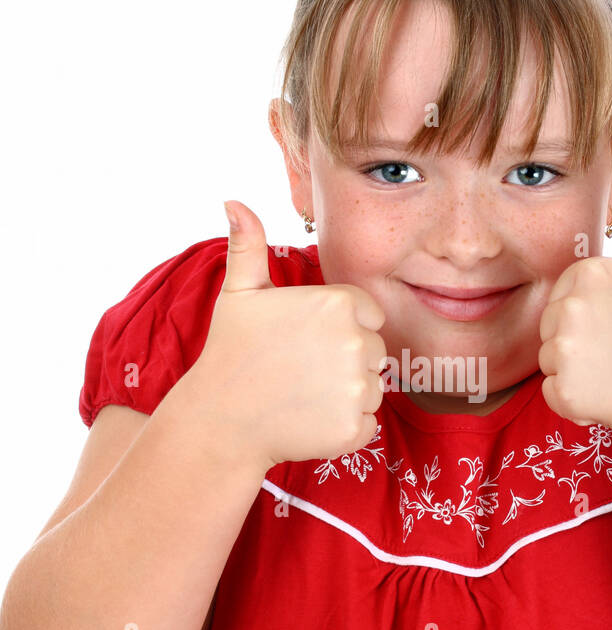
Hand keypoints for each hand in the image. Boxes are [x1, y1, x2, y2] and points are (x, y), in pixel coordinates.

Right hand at [188, 201, 386, 468]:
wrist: (220, 420)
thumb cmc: (230, 352)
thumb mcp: (238, 292)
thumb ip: (248, 244)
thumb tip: (233, 201)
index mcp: (340, 303)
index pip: (368, 315)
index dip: (339, 328)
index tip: (305, 342)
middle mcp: (356, 342)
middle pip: (373, 350)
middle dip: (345, 361)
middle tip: (301, 371)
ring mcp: (358, 387)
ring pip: (373, 387)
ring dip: (346, 394)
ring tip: (303, 394)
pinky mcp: (356, 427)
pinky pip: (367, 423)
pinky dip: (345, 426)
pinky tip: (310, 420)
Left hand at [537, 183, 611, 447]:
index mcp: (590, 270)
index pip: (564, 296)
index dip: (592, 316)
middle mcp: (571, 304)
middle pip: (551, 327)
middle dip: (580, 344)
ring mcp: (564, 348)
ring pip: (550, 360)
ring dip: (578, 372)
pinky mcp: (564, 388)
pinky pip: (555, 393)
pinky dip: (576, 401)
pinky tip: (610, 397)